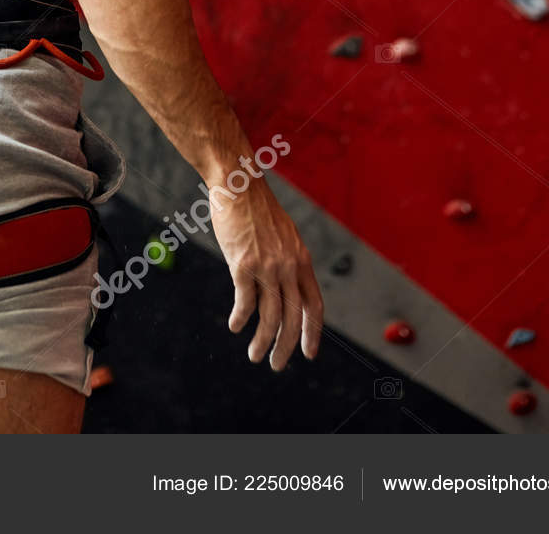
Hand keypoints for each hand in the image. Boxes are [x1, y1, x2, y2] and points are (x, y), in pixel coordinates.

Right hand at [210, 178, 322, 368]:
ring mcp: (267, 266)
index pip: (314, 305)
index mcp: (301, 259)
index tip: (309, 353)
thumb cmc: (256, 208)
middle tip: (277, 365)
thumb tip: (285, 285)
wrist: (238, 184)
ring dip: (262, 342)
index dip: (312, 332)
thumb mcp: (283, 234)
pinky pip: (245, 301)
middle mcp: (288, 266)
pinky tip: (235, 326)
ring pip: (269, 316)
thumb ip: (287, 259)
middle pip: (292, 317)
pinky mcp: (243, 265)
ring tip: (255, 356)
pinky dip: (240, 318)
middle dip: (286, 346)